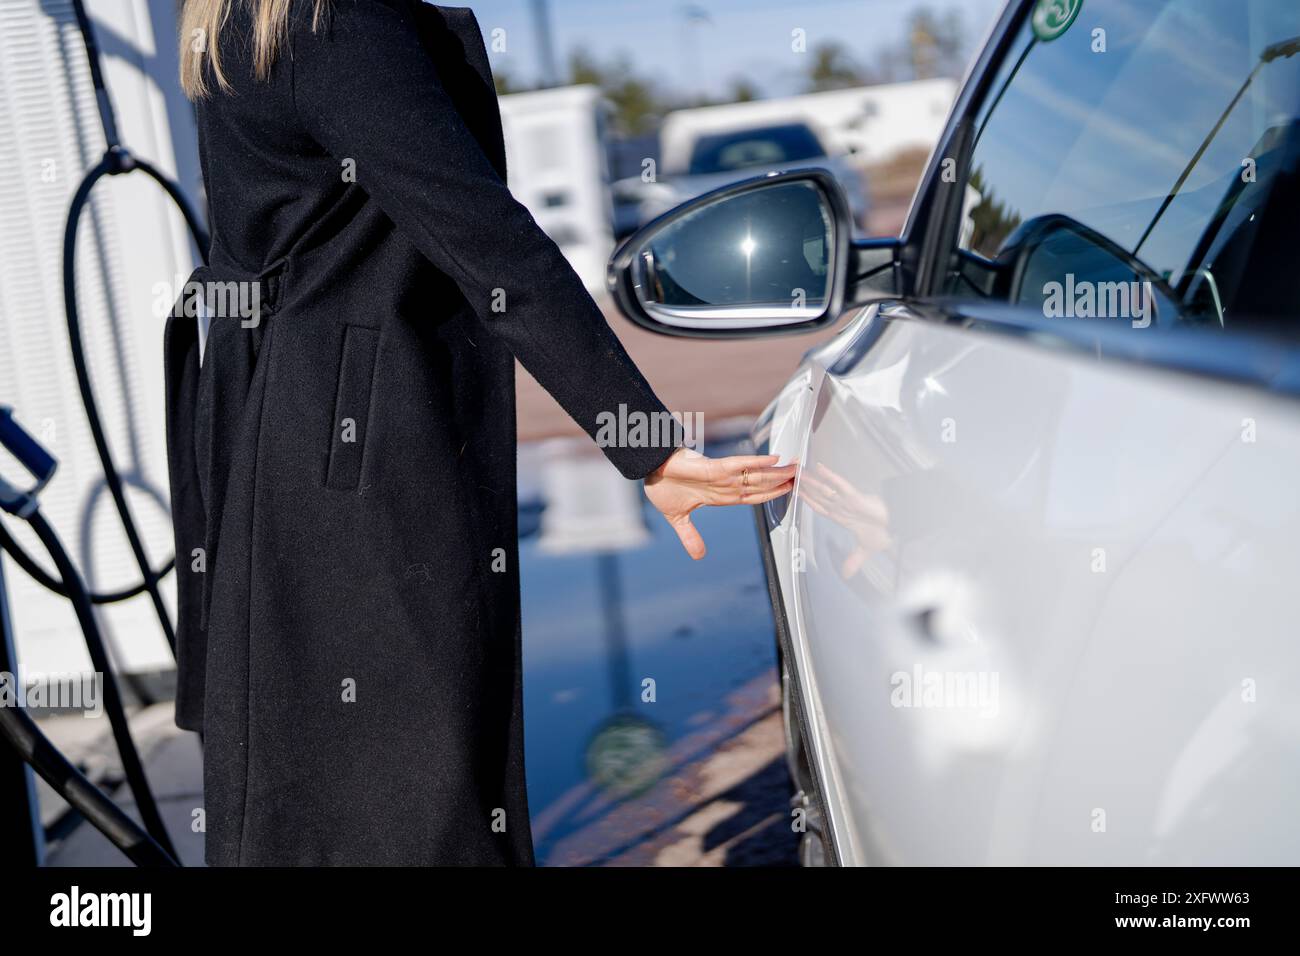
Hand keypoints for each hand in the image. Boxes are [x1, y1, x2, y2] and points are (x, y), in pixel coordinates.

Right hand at [643, 448, 797, 559]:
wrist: (646, 469)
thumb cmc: (662, 485)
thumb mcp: (678, 518)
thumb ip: (690, 535)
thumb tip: (699, 556)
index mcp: (719, 494)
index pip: (752, 495)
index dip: (771, 493)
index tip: (789, 489)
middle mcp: (724, 484)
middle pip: (759, 483)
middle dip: (780, 481)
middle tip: (803, 475)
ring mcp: (719, 476)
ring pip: (754, 474)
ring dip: (776, 472)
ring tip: (796, 468)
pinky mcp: (711, 468)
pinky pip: (738, 465)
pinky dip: (756, 462)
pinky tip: (773, 459)